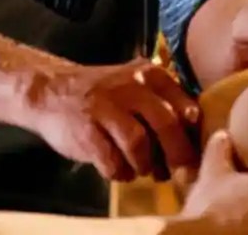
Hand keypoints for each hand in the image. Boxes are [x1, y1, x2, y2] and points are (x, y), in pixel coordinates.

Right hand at [22, 58, 199, 182]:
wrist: (50, 91)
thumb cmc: (105, 96)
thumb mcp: (137, 86)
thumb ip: (165, 104)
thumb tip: (196, 140)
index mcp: (149, 74)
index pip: (184, 104)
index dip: (193, 134)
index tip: (196, 151)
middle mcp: (129, 86)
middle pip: (165, 124)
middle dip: (177, 155)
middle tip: (180, 173)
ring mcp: (105, 106)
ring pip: (139, 144)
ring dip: (145, 165)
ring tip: (143, 169)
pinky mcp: (85, 130)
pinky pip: (112, 161)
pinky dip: (120, 172)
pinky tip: (120, 171)